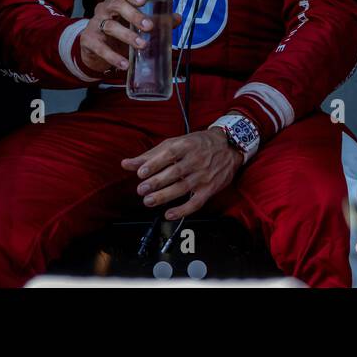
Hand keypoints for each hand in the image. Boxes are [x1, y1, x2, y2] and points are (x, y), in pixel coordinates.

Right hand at [78, 0, 180, 75]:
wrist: (93, 50)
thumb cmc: (118, 31)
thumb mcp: (134, 24)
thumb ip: (156, 20)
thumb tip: (176, 18)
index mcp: (116, 1)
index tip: (143, 0)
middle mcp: (103, 9)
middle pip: (116, 5)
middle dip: (133, 15)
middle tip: (149, 26)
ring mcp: (94, 25)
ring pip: (110, 26)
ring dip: (127, 35)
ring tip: (141, 45)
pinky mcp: (89, 41)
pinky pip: (100, 48)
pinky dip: (113, 57)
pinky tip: (124, 63)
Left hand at [121, 131, 244, 220]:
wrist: (229, 146)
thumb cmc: (199, 144)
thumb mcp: (176, 143)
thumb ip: (150, 155)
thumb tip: (127, 164)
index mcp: (186, 146)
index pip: (169, 155)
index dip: (154, 164)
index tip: (141, 173)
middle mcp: (196, 160)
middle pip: (175, 173)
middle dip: (156, 182)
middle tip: (141, 189)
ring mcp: (203, 176)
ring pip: (183, 188)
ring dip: (165, 196)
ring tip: (149, 201)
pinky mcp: (209, 189)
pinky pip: (196, 202)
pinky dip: (182, 210)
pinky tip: (169, 214)